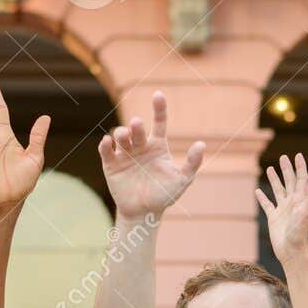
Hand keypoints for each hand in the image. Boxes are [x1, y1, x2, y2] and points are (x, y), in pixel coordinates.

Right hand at [97, 91, 204, 219]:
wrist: (144, 213)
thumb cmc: (164, 195)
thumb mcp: (182, 180)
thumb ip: (192, 163)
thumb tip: (201, 144)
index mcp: (157, 146)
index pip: (159, 122)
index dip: (159, 108)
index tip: (158, 95)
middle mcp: (140, 146)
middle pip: (136, 129)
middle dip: (135, 125)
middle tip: (137, 125)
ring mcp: (125, 154)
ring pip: (120, 136)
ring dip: (121, 133)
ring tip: (124, 138)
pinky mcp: (111, 164)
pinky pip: (105, 151)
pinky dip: (105, 145)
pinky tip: (108, 142)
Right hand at [255, 153, 307, 263]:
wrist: (292, 252)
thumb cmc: (299, 235)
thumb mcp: (305, 215)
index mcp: (301, 200)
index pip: (301, 179)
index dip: (300, 167)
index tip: (297, 155)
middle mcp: (292, 203)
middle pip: (289, 181)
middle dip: (287, 169)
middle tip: (283, 157)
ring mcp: (283, 210)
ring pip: (278, 190)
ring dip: (274, 180)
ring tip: (270, 168)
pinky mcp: (273, 218)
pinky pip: (267, 205)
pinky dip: (262, 198)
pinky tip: (258, 191)